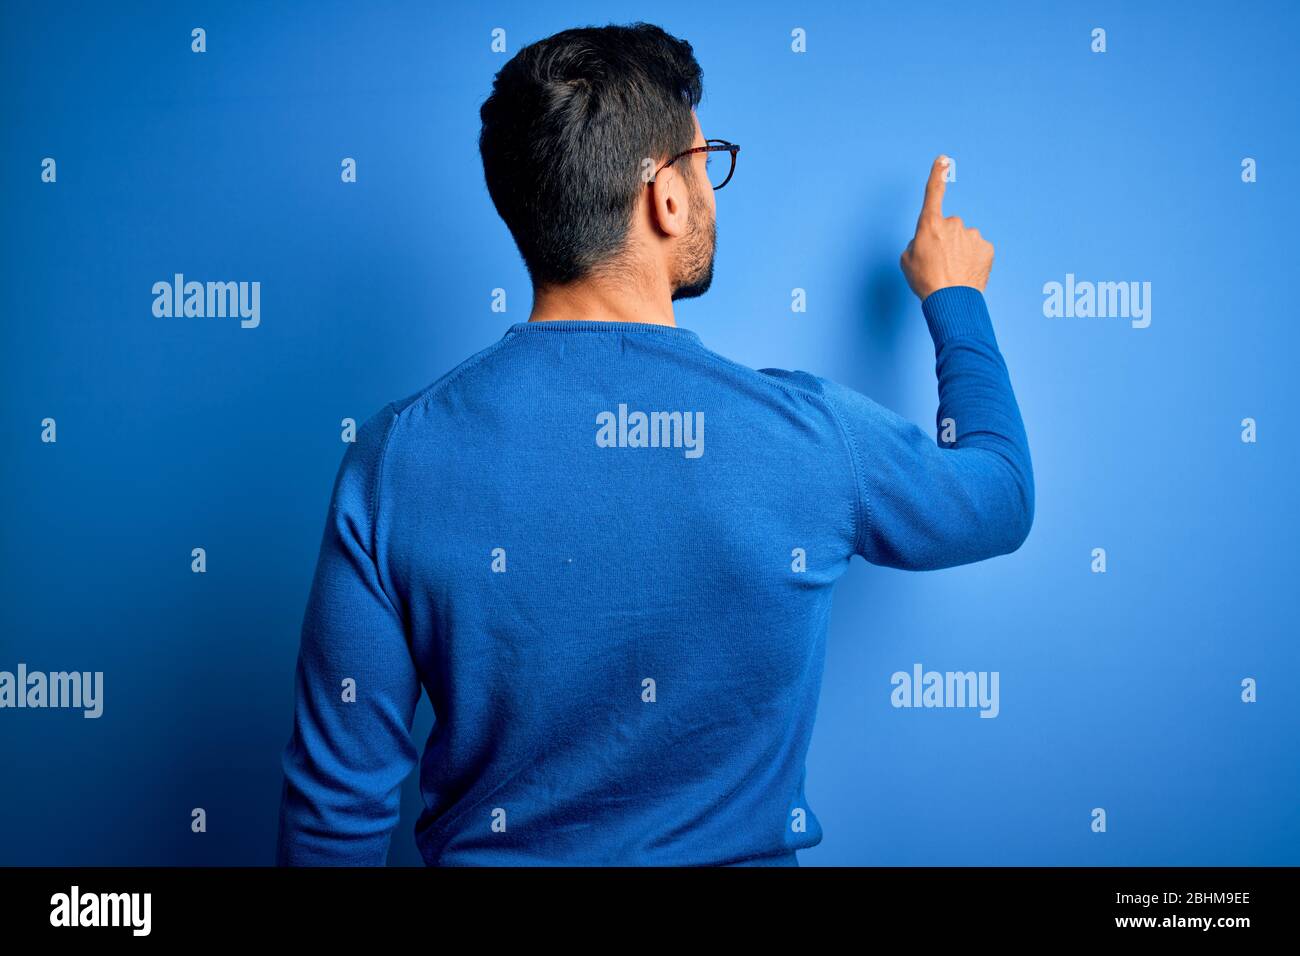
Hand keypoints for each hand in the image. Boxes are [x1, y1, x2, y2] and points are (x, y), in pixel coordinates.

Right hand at [899, 155, 993, 299]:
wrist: (951, 301)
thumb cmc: (926, 281)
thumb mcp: (907, 260)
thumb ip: (917, 242)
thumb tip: (928, 240)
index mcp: (930, 224)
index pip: (933, 193)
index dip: (937, 174)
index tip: (942, 159)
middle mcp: (953, 224)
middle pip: (949, 227)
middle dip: (945, 240)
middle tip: (939, 262)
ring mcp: (973, 235)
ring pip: (964, 239)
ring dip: (959, 251)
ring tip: (953, 272)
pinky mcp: (987, 248)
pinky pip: (978, 250)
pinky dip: (973, 259)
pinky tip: (965, 273)